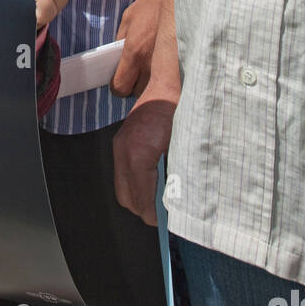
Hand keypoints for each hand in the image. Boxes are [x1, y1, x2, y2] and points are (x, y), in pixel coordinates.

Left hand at [111, 0, 162, 98]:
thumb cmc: (151, 6)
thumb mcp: (128, 19)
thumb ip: (120, 41)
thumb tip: (115, 60)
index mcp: (134, 52)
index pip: (120, 87)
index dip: (117, 86)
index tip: (118, 80)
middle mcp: (151, 64)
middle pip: (137, 94)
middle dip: (134, 85)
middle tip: (135, 73)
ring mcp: (167, 68)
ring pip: (154, 91)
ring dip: (150, 84)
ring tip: (150, 69)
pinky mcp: (180, 67)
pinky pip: (169, 84)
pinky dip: (165, 80)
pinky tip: (164, 68)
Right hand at [112, 93, 176, 225]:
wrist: (168, 82)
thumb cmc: (181, 112)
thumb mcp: (184, 148)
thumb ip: (179, 178)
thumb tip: (179, 204)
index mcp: (139, 155)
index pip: (142, 201)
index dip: (156, 216)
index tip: (169, 223)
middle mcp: (123, 151)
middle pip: (127, 199)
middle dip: (145, 211)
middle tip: (165, 216)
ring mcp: (119, 145)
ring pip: (122, 187)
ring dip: (140, 198)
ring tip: (161, 203)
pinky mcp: (121, 141)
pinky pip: (123, 173)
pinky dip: (136, 185)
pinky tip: (155, 184)